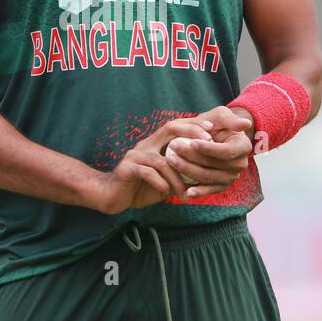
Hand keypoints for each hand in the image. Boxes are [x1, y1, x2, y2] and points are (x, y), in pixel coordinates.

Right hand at [89, 115, 215, 214]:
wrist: (110, 195)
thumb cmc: (139, 187)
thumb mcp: (163, 179)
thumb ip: (178, 174)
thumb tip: (202, 175)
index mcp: (154, 144)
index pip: (174, 126)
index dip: (192, 125)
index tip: (211, 128)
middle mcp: (145, 145)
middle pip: (169, 129)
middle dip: (190, 132)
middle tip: (207, 142)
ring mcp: (135, 155)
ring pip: (162, 159)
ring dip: (177, 176)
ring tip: (185, 190)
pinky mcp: (127, 169)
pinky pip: (147, 173)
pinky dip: (160, 182)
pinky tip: (167, 192)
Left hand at [164, 105, 253, 196]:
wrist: (213, 136)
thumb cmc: (216, 123)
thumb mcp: (222, 115)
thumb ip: (231, 119)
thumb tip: (245, 124)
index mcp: (243, 147)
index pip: (226, 152)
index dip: (209, 149)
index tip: (191, 142)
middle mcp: (240, 165)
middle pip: (214, 165)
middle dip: (192, 157)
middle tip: (173, 146)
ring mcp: (231, 177)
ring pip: (208, 177)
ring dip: (188, 170)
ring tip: (171, 160)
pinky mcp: (221, 186)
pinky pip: (209, 190)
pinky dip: (197, 192)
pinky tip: (185, 191)